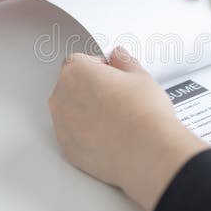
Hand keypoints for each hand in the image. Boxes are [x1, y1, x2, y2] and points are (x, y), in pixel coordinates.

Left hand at [49, 48, 207, 210]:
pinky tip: (110, 135)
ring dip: (87, 111)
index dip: (99, 67)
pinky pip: (73, 135)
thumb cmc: (144, 115)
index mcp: (76, 73)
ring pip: (71, 111)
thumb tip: (117, 57)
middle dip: (90, 88)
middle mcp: (61, 98)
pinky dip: (87, 134)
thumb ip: (123, 61)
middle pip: (71, 85)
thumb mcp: (140, 76)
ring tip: (116, 119)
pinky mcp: (67, 149)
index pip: (79, 61)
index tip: (114, 76)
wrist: (148, 153)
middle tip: (118, 98)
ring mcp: (62, 126)